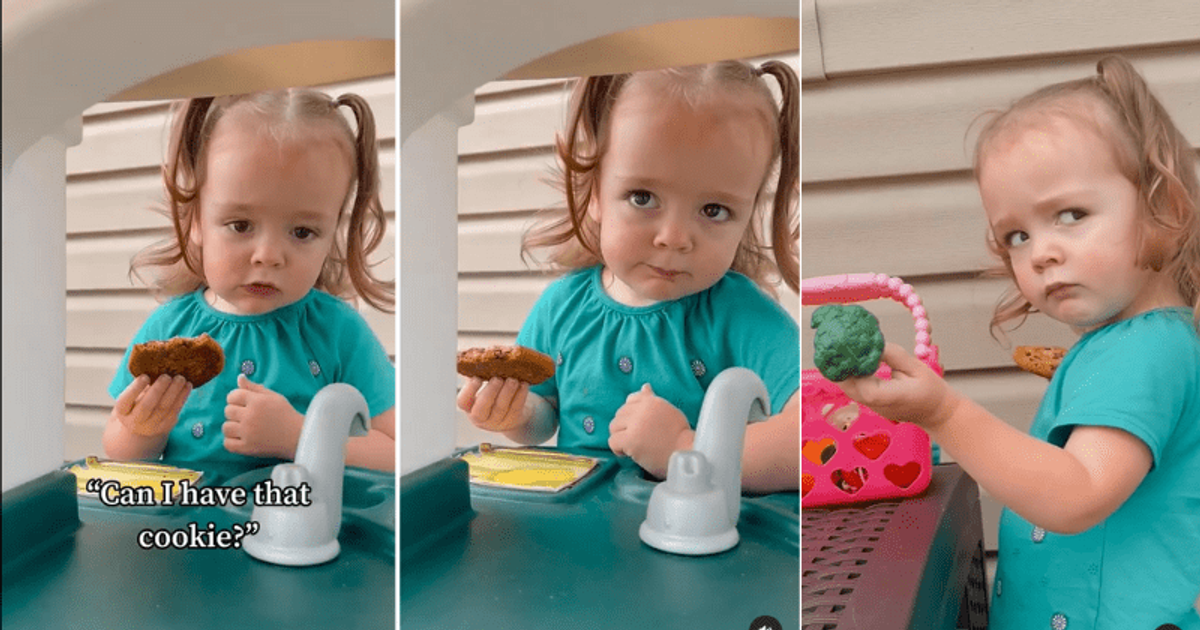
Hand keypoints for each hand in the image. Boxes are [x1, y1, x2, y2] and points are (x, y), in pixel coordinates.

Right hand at [112, 374, 191, 436]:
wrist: (143, 427)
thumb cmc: (136, 404)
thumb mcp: (132, 396)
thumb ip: (139, 385)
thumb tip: (155, 364)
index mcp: (122, 412)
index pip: (125, 401)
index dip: (135, 388)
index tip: (145, 376)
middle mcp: (135, 421)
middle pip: (146, 406)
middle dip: (158, 389)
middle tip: (166, 376)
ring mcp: (151, 426)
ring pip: (164, 408)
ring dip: (174, 391)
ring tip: (180, 378)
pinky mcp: (166, 425)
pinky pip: (176, 410)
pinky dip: (182, 396)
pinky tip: (187, 385)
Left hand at [223, 374, 302, 458]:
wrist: (298, 437)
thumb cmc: (286, 414)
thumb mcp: (273, 396)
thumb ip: (254, 387)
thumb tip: (239, 377)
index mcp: (257, 401)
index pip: (232, 395)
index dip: (236, 398)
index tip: (244, 403)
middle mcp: (250, 416)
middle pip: (228, 411)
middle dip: (235, 412)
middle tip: (248, 416)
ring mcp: (248, 433)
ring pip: (225, 427)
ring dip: (232, 427)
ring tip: (244, 428)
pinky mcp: (247, 448)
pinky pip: (227, 444)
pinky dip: (231, 441)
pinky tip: (242, 438)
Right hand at [456, 377, 531, 432]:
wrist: (509, 414)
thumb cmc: (492, 395)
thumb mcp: (482, 387)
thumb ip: (478, 374)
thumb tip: (479, 356)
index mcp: (469, 407)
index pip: (463, 401)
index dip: (469, 390)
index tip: (476, 378)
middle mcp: (481, 417)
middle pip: (482, 408)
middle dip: (490, 392)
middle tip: (497, 378)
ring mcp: (497, 421)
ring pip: (501, 408)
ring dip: (507, 391)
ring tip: (512, 379)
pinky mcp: (512, 420)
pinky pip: (516, 408)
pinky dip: (520, 395)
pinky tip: (523, 384)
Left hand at [608, 384, 692, 478]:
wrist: (687, 455)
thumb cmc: (680, 436)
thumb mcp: (668, 412)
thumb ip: (653, 400)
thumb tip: (644, 387)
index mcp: (652, 401)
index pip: (630, 399)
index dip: (632, 415)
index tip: (640, 426)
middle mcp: (643, 410)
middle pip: (620, 414)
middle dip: (625, 427)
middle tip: (639, 439)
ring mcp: (636, 425)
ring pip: (614, 426)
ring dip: (620, 437)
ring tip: (633, 445)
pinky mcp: (631, 440)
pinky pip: (613, 441)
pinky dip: (618, 449)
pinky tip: (629, 453)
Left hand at [836, 343, 959, 429]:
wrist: (936, 412)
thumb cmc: (930, 390)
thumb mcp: (916, 367)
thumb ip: (893, 355)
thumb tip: (872, 344)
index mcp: (888, 397)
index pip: (862, 384)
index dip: (851, 366)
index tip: (847, 346)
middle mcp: (875, 404)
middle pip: (847, 386)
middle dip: (839, 364)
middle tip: (836, 341)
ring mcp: (870, 406)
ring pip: (847, 387)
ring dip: (841, 368)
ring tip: (840, 346)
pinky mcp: (869, 403)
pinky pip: (853, 388)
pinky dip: (848, 373)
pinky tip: (849, 358)